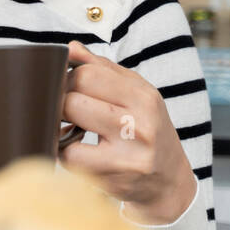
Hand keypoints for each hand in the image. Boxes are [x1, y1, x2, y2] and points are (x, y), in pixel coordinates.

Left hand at [58, 40, 196, 223]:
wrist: (168, 181)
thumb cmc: (147, 131)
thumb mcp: (137, 95)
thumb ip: (103, 69)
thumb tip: (70, 48)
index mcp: (144, 98)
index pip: (87, 73)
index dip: (68, 78)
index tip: (68, 88)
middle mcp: (139, 124)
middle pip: (73, 99)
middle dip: (61, 102)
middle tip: (67, 110)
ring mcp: (125, 153)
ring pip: (67, 127)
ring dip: (61, 127)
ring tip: (72, 128)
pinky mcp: (110, 177)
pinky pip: (68, 156)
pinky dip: (65, 152)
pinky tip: (79, 151)